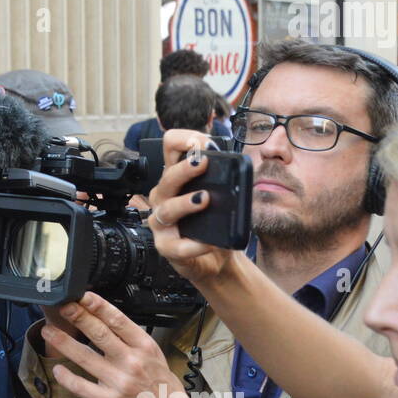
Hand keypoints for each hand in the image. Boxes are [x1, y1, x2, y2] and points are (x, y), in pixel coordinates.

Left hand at [41, 292, 205, 397]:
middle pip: (99, 333)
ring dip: (64, 342)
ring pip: (85, 357)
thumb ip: (131, 339)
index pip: (118, 320)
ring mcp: (119, 382)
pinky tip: (58, 370)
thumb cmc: (161, 387)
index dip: (98, 306)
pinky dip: (67, 377)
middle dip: (78, 317)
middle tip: (62, 305)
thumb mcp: (154, 355)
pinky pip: (82, 387)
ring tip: (49, 331)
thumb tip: (105, 319)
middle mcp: (132, 361)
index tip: (82, 295)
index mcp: (143, 347)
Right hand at [145, 129, 242, 286]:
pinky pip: (177, 246)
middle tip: (202, 163)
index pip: (170, 148)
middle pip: (167, 177)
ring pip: (167, 209)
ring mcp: (161, 222)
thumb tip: (235, 169)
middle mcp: (164, 197)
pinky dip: (193, 244)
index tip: (200, 142)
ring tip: (204, 199)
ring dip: (185, 203)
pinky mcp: (166, 246)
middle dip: (184, 168)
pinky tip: (207, 243)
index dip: (182, 140)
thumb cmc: (214, 223)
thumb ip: (223, 180)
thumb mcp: (221, 196)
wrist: (217, 258)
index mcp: (176, 179)